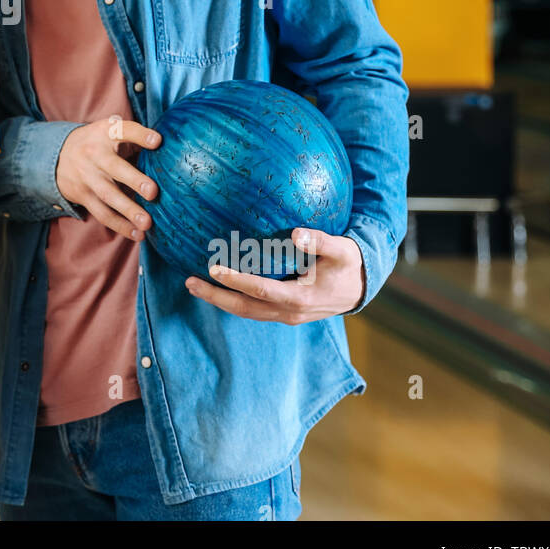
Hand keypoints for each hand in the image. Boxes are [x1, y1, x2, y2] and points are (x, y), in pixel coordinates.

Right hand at [55, 117, 161, 240]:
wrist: (56, 156)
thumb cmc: (97, 143)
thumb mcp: (109, 131)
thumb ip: (133, 138)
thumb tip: (169, 151)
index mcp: (106, 133)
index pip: (123, 130)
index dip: (140, 136)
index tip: (157, 141)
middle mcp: (95, 154)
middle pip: (114, 168)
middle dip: (134, 180)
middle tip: (153, 192)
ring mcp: (87, 176)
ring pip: (108, 195)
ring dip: (128, 210)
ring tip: (147, 223)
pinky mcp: (83, 196)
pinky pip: (102, 213)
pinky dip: (120, 226)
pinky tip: (137, 235)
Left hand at [184, 227, 366, 321]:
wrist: (360, 289)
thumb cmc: (350, 265)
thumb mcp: (342, 250)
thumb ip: (320, 241)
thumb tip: (297, 233)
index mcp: (301, 299)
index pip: (262, 291)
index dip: (237, 281)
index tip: (214, 269)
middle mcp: (290, 312)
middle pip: (245, 308)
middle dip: (216, 297)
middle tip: (189, 282)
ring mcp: (286, 316)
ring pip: (246, 312)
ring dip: (220, 300)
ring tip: (194, 285)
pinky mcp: (283, 312)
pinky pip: (253, 309)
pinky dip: (233, 300)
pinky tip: (217, 287)